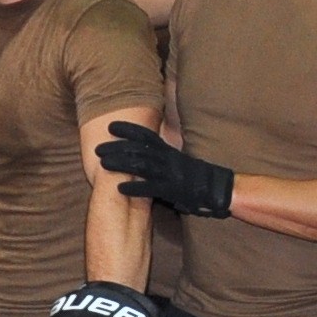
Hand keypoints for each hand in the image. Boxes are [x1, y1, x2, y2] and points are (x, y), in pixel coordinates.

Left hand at [96, 119, 234, 219]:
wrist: (217, 189)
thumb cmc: (196, 177)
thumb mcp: (178, 160)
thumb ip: (162, 156)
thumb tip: (145, 150)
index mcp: (169, 151)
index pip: (146, 135)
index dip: (128, 129)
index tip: (111, 126)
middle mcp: (168, 159)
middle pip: (138, 149)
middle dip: (116, 147)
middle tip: (98, 148)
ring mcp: (170, 173)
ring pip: (141, 165)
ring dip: (120, 164)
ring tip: (102, 164)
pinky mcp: (172, 190)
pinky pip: (150, 188)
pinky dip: (134, 187)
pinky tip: (120, 188)